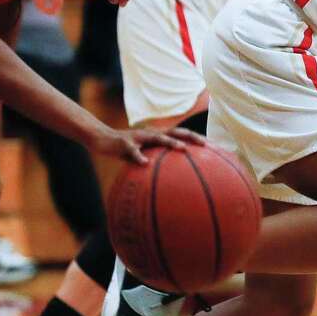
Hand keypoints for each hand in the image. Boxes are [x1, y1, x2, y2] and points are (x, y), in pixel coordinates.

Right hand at [89, 124, 203, 164]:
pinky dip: (139, 157)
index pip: (182, 135)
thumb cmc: (125, 150)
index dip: (197, 139)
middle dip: (191, 137)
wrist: (102, 139)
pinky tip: (144, 164)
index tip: (214, 147)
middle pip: (176, 132)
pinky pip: (133, 151)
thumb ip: (156, 165)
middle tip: (206, 145)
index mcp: (158, 137)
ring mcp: (139, 137)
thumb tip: (172, 183)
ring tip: (182, 149)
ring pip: (158, 138)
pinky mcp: (125, 143)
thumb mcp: (142, 156)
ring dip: (171, 143)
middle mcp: (151, 134)